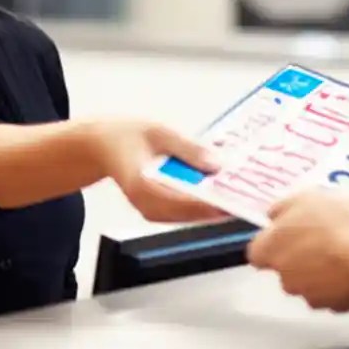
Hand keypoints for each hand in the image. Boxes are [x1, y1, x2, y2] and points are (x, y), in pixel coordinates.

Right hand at [87, 121, 227, 222]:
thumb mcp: (159, 131)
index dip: (211, 203)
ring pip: (189, 216)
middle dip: (218, 205)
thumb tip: (217, 165)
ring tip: (239, 194)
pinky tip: (220, 193)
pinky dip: (203, 205)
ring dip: (214, 207)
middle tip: (247, 196)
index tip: (235, 199)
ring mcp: (150, 212)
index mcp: (142, 184)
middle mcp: (145, 205)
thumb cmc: (126, 135)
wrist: (101, 146)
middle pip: (190, 213)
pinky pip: (184, 213)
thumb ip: (188, 148)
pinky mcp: (156, 212)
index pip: (182, 201)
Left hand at [247, 189, 348, 311]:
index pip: (258, 252)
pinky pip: (334, 295)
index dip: (273, 243)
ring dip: (322, 271)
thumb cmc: (340, 225)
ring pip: (310, 283)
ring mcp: (309, 296)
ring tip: (346, 252)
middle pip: (285, 267)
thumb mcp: (311, 197)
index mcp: (270, 249)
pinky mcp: (334, 308)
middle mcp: (283, 276)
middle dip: (300, 257)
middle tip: (324, 239)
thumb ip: (287, 206)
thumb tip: (274, 214)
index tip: (291, 233)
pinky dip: (341, 286)